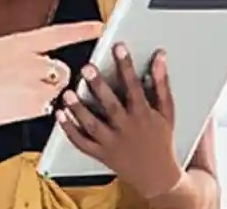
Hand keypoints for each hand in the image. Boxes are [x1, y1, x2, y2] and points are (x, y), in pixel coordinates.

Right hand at [0, 22, 102, 128]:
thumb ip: (13, 52)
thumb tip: (23, 57)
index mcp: (17, 43)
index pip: (58, 34)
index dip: (81, 30)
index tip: (100, 28)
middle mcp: (29, 62)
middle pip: (61, 69)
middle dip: (53, 77)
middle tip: (32, 82)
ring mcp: (31, 85)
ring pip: (54, 90)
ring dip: (44, 94)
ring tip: (17, 95)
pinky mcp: (28, 108)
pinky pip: (44, 109)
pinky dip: (35, 109)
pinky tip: (13, 106)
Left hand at [57, 45, 183, 199]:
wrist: (158, 178)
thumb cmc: (162, 140)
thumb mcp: (167, 113)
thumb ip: (161, 84)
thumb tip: (159, 57)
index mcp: (144, 116)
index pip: (135, 87)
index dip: (126, 66)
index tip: (118, 47)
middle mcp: (127, 130)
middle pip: (111, 106)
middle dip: (99, 87)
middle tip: (87, 68)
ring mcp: (112, 144)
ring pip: (93, 126)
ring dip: (79, 110)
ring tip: (68, 93)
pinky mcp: (101, 154)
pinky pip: (82, 143)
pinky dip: (69, 130)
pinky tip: (59, 114)